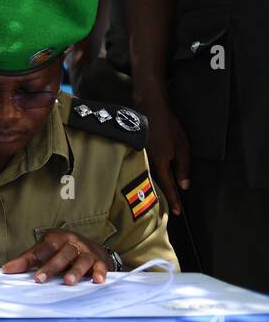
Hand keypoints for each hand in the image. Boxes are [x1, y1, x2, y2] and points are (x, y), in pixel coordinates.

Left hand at [2, 229, 109, 284]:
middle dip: (50, 268)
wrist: (94, 247)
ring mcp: (87, 252)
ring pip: (80, 261)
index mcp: (56, 238)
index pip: (40, 250)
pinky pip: (100, 267)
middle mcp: (72, 243)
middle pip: (61, 255)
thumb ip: (28, 259)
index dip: (25, 260)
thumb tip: (8, 270)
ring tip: (68, 282)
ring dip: (75, 271)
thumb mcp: (46, 250)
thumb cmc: (64, 250)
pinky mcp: (100, 261)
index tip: (11, 270)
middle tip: (39, 279)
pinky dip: (100, 273)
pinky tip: (97, 280)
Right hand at [138, 96, 190, 214]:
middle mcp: (148, 163)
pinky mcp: (137, 152)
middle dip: (162, 197)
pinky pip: (143, 169)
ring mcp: (141, 158)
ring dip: (154, 188)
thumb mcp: (183, 148)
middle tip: (168, 209)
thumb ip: (183, 168)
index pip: (168, 186)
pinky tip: (150, 179)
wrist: (150, 110)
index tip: (177, 212)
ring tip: (159, 198)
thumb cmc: (169, 127)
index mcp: (161, 163)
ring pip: (148, 177)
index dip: (174, 200)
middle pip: (155, 185)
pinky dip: (148, 177)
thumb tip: (184, 186)